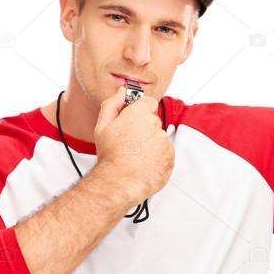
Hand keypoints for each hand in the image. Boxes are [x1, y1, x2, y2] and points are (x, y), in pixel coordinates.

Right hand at [93, 86, 174, 202]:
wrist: (120, 181)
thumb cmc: (111, 155)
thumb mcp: (103, 125)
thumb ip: (113, 104)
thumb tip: (121, 92)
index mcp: (140, 114)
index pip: (149, 102)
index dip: (141, 110)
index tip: (134, 118)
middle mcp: (155, 125)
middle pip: (153, 122)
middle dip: (144, 129)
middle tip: (130, 141)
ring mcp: (165, 142)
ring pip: (159, 138)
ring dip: (151, 144)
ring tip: (136, 155)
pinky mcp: (171, 157)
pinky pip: (165, 153)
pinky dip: (158, 158)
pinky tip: (144, 163)